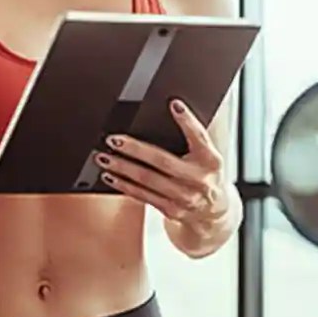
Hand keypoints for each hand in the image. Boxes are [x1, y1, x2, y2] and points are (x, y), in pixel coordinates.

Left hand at [98, 99, 230, 229]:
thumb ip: (193, 137)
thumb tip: (172, 109)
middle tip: (113, 140)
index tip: (174, 105)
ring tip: (103, 157)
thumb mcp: (207, 155)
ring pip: (147, 180)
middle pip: (162, 161)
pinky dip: (124, 185)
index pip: (200, 136)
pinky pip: (143, 195)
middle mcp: (199, 179)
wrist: (213, 212)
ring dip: (122, 168)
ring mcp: (184, 197)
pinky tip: (110, 176)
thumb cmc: (205, 174)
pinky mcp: (171, 209)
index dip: (187, 121)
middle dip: (134, 150)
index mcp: (210, 160)